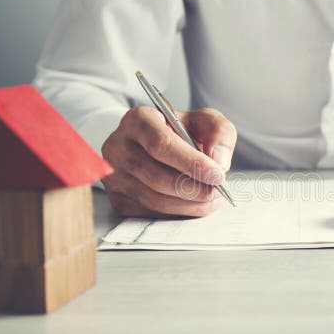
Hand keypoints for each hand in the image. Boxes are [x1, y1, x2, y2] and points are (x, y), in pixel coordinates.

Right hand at [101, 106, 236, 216]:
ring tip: (212, 198)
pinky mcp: (118, 198)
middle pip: (157, 176)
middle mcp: (118, 146)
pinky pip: (151, 213)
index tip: (218, 175)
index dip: (192, 163)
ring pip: (155, 199)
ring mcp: (114, 174)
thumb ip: (219, 132)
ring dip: (190, 204)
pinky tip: (194, 204)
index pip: (161, 144)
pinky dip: (178, 213)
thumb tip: (218, 161)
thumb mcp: (206, 121)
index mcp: (138, 120)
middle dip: (193, 189)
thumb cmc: (183, 132)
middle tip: (217, 191)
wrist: (164, 147)